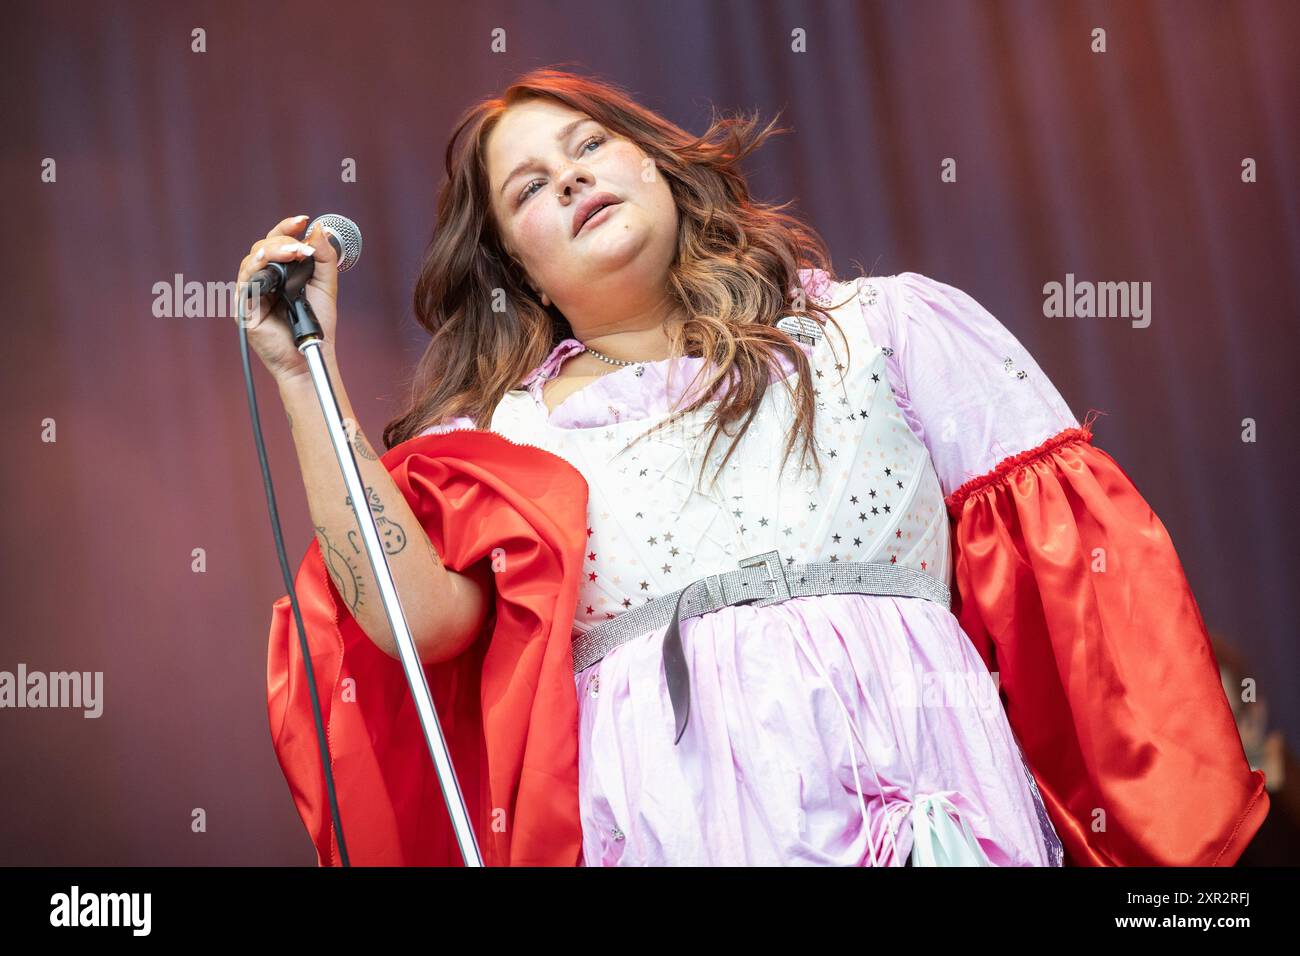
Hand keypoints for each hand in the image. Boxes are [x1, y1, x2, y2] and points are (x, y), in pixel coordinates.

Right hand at [235, 214, 340, 383]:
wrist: (311, 352)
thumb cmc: (317, 324)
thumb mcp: (325, 286)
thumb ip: (324, 258)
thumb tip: (318, 229)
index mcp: (279, 272)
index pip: (277, 242)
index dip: (286, 228)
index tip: (303, 220)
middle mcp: (263, 279)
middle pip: (263, 247)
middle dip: (283, 241)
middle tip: (302, 247)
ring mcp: (251, 293)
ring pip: (252, 260)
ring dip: (273, 252)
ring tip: (293, 252)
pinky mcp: (244, 307)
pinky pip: (245, 282)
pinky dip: (256, 269)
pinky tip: (268, 262)